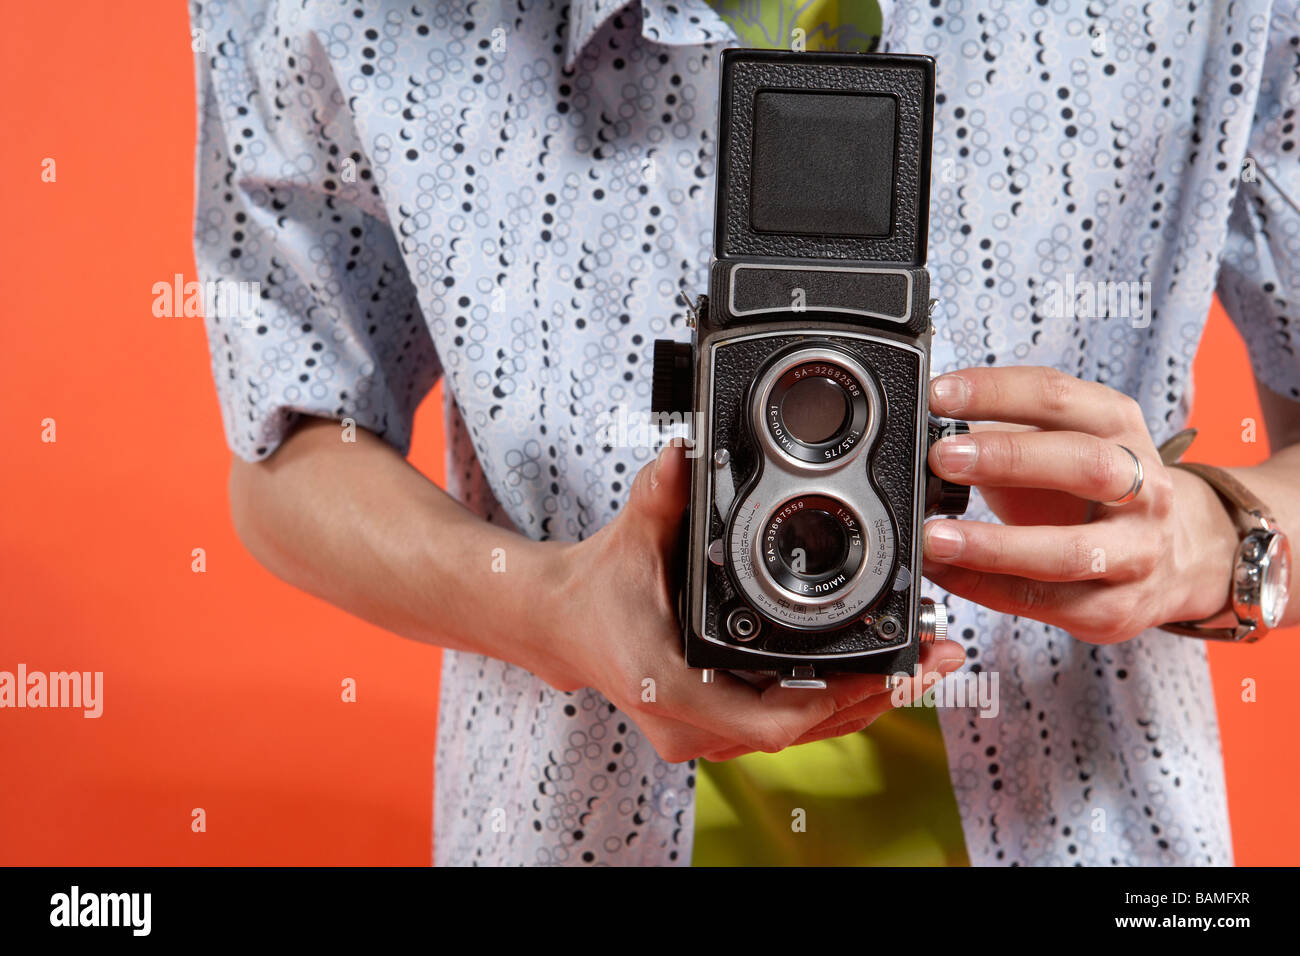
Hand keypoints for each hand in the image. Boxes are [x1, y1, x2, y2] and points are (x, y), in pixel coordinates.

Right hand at [545, 443, 965, 762]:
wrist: (563, 624)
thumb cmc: (597, 590)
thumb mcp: (630, 537)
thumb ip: (660, 495)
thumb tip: (684, 452)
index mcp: (673, 687)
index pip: (769, 720)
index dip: (835, 703)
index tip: (887, 675)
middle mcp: (691, 724)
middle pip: (803, 731)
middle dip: (875, 697)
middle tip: (935, 660)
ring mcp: (705, 732)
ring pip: (801, 733)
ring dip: (864, 703)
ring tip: (925, 668)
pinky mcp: (716, 725)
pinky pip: (786, 722)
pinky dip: (832, 702)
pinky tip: (877, 678)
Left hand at [923, 366, 1239, 642]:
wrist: (1177, 553)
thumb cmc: (1094, 490)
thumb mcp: (1060, 443)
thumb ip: (1002, 432)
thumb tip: (927, 427)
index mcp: (1120, 428)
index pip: (1058, 397)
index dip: (996, 392)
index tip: (939, 395)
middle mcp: (1142, 487)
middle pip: (1085, 465)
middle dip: (1009, 458)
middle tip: (942, 458)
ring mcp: (1137, 552)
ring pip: (1071, 551)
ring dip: (994, 546)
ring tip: (935, 537)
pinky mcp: (1116, 608)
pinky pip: (1046, 600)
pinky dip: (987, 588)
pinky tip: (945, 572)